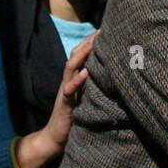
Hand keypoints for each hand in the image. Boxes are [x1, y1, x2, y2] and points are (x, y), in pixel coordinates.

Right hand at [15, 31, 96, 167]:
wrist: (56, 138)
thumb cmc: (74, 118)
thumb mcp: (86, 99)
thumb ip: (94, 87)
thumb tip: (112, 77)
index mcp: (74, 80)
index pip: (81, 56)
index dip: (91, 43)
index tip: (105, 30)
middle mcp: (68, 82)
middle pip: (75, 56)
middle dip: (87, 42)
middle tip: (101, 30)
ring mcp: (65, 91)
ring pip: (70, 67)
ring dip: (82, 55)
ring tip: (93, 43)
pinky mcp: (65, 104)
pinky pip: (70, 89)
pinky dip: (77, 80)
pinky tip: (86, 72)